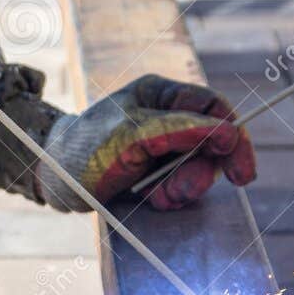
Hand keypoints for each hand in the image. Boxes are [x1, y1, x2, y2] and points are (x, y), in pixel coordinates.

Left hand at [37, 74, 255, 211]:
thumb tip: (228, 132)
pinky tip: (149, 200)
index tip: (242, 173)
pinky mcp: (155, 173)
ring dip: (183, 189)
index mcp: (162, 94)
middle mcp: (167, 118)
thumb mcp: (131, 137)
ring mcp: (162, 147)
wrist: (51, 180)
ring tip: (155, 197)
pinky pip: (181, 187)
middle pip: (211, 145)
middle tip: (176, 192)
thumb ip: (180, 131)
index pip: (215, 108)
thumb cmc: (84, 150)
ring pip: (198, 170)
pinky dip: (171, 198)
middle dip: (199, 173)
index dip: (234, 139)